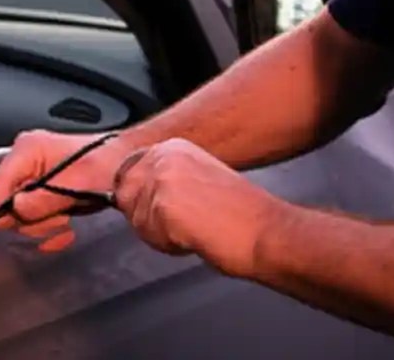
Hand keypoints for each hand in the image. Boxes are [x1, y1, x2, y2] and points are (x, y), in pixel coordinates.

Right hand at [0, 129, 135, 252]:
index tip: (10, 226)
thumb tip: (16, 209)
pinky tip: (65, 228)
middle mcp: (26, 159)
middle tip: (56, 220)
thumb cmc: (107, 167)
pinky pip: (33, 213)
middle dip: (32, 218)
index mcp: (28, 149)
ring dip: (43, 224)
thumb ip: (40, 200)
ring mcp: (34, 173)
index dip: (2, 210)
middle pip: (8, 201)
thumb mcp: (71, 186)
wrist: (128, 169)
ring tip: (65, 220)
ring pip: (21, 211)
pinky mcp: (43, 187)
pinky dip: (48, 225)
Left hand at [112, 138, 286, 277]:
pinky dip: (168, 244)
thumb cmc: (241, 216)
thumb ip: (164, 180)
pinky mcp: (163, 205)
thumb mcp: (197, 180)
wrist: (268, 232)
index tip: (168, 209)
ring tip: (195, 229)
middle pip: (125, 197)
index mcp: (173, 147)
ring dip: (160, 233)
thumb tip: (131, 193)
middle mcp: (164, 156)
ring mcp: (162, 179)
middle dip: (148, 217)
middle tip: (186, 222)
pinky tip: (195, 236)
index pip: (127, 173)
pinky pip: (148, 235)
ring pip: (136, 220)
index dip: (142, 199)